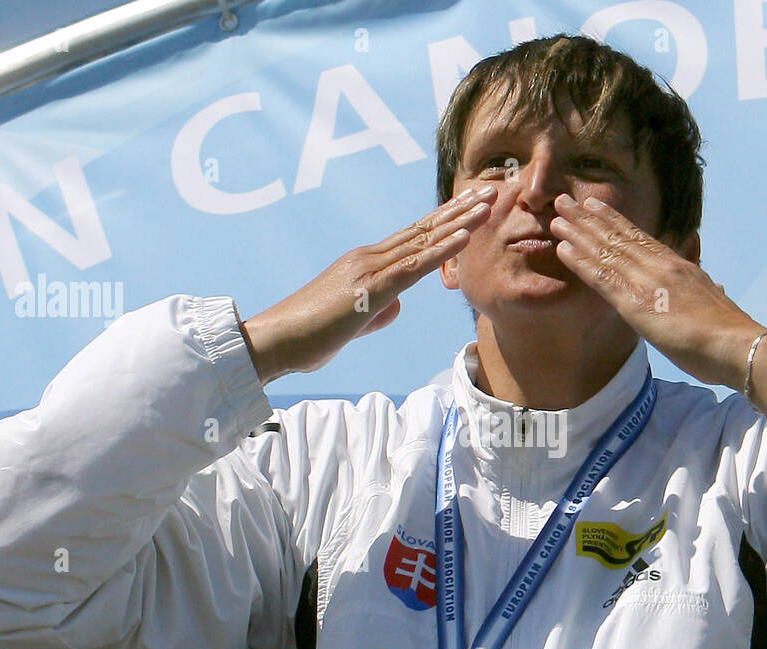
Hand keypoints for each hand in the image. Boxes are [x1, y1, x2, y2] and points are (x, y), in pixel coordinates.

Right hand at [241, 184, 496, 382]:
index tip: (471, 204)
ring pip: (424, 240)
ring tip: (489, 203)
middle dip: (460, 209)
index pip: (413, 237)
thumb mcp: (351, 324)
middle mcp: (369, 258)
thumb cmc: (307, 337)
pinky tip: (465, 236)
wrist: (275, 340)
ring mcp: (370, 269)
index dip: (445, 220)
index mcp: (365, 264)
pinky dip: (442, 249)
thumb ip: (376, 312)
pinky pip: (414, 265)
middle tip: (491, 189)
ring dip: (460, 221)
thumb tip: (397, 307)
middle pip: (423, 229)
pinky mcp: (371, 288)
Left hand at [548, 193, 763, 389]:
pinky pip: (602, 277)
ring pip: (606, 250)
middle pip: (618, 236)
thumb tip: (716, 287)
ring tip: (557, 214)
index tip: (595, 206)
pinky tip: (563, 249)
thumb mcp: (718, 303)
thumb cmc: (729, 334)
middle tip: (565, 199)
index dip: (615, 220)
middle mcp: (661, 266)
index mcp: (679, 267)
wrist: (736, 346)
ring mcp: (648, 281)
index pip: (641, 238)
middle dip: (589, 218)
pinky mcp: (636, 303)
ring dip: (578, 232)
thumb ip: (709, 291)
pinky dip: (581, 261)